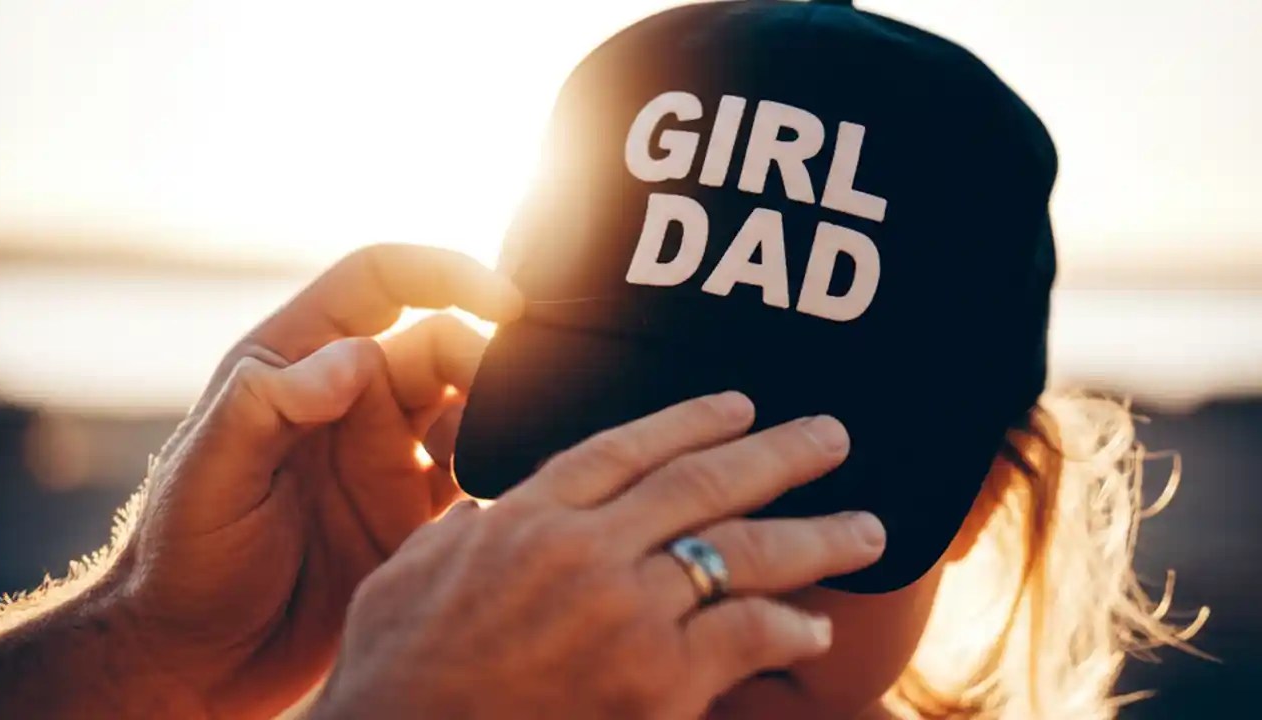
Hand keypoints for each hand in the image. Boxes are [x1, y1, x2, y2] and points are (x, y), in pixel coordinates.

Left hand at [111, 245, 522, 716]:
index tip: (504, 301)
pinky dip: (499, 473)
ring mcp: (385, 455)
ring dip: (493, 421)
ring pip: (468, 406)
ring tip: (481, 469)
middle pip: (440, 345)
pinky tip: (493, 499)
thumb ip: (267, 407)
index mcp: (294, 362)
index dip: (444, 272)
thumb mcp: (207, 475)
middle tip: (497, 415)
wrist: (199, 658)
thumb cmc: (183, 559)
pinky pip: (476, 473)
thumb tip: (356, 357)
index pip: (379, 281)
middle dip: (481, 364)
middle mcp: (349, 399)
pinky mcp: (412, 512)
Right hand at [310, 393, 885, 719]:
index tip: (739, 403)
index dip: (691, 419)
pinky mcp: (655, 683)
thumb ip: (458, 533)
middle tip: (834, 433)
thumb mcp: (407, 578)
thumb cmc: (393, 679)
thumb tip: (487, 511)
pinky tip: (817, 627)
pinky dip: (787, 628)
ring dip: (815, 535)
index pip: (625, 447)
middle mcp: (582, 549)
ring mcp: (623, 613)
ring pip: (740, 552)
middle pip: (701, 481)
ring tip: (867, 528)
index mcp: (525, 518)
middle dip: (779, 453)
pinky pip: (744, 638)